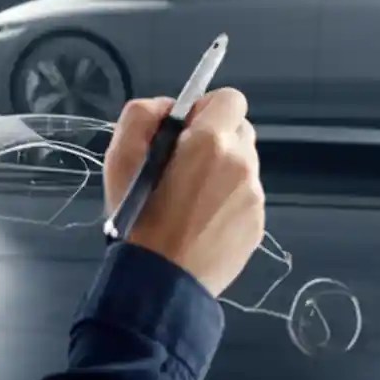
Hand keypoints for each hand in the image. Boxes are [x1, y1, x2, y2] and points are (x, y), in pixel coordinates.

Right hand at [103, 89, 263, 297]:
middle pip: (239, 130)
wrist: (161, 280)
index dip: (206, 109)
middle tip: (183, 165)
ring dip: (221, 172)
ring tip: (189, 200)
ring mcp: (254, 197)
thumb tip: (170, 108)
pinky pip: (245, 198)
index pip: (230, 99)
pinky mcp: (258, 225)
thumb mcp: (120, 156)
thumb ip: (143, 115)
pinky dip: (226, 202)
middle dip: (214, 139)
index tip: (185, 131)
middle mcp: (242, 163)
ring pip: (242, 165)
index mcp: (211, 141)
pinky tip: (200, 222)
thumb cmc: (136, 216)